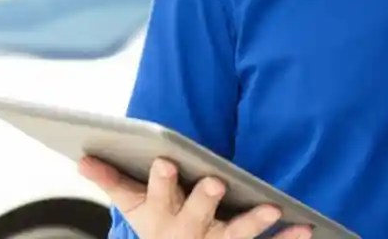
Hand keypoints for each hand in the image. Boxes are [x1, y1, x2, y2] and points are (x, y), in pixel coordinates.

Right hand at [79, 156, 313, 238]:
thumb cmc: (157, 225)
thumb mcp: (132, 206)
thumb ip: (110, 179)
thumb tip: (82, 156)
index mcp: (159, 217)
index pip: (155, 195)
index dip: (160, 180)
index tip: (164, 160)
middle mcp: (186, 234)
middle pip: (194, 217)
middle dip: (203, 201)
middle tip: (216, 183)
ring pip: (234, 236)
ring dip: (253, 223)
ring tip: (271, 207)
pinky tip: (305, 228)